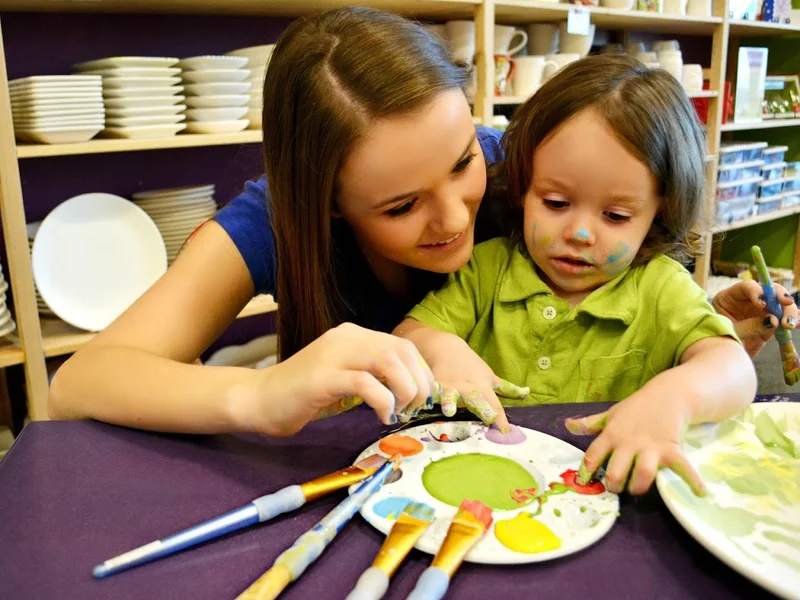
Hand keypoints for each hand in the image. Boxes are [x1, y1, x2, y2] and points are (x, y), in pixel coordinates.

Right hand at [242, 323, 434, 435]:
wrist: (260, 399)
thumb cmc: (304, 395)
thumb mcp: (345, 379)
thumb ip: (372, 376)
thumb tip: (409, 390)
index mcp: (354, 335)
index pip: (402, 345)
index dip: (420, 372)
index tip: (422, 398)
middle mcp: (346, 338)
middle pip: (401, 350)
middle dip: (418, 381)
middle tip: (414, 408)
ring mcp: (334, 354)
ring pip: (388, 360)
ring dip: (404, 389)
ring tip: (400, 412)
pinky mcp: (323, 377)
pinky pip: (365, 383)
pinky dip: (383, 401)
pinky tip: (382, 417)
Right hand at [426, 340, 526, 431]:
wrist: (446, 348)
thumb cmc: (470, 366)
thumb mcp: (490, 377)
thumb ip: (507, 389)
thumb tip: (527, 393)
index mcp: (483, 388)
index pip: (495, 407)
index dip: (501, 420)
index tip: (507, 434)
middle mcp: (467, 388)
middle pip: (477, 400)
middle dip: (483, 409)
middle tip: (489, 419)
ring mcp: (450, 387)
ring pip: (450, 395)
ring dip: (449, 403)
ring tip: (447, 412)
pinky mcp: (432, 385)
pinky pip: (428, 392)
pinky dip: (423, 397)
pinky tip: (415, 404)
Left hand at [565, 393, 705, 496]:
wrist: (668, 394)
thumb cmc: (636, 408)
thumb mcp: (611, 414)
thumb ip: (590, 424)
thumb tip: (567, 425)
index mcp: (611, 435)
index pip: (592, 455)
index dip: (586, 471)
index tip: (583, 483)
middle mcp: (628, 443)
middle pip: (616, 470)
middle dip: (614, 485)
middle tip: (615, 488)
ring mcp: (650, 447)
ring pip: (642, 474)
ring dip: (639, 486)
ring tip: (637, 488)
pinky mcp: (672, 449)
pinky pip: (682, 468)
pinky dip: (693, 481)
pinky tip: (701, 492)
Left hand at [712, 280, 796, 356]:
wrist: (721, 358)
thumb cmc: (719, 342)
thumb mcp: (730, 332)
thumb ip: (750, 326)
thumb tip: (773, 320)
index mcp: (729, 297)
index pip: (747, 287)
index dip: (758, 292)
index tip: (762, 305)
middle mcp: (746, 300)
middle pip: (768, 291)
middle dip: (780, 298)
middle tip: (786, 305)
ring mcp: (759, 310)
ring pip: (780, 303)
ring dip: (789, 311)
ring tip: (790, 323)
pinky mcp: (770, 322)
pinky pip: (784, 317)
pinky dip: (794, 319)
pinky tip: (797, 324)